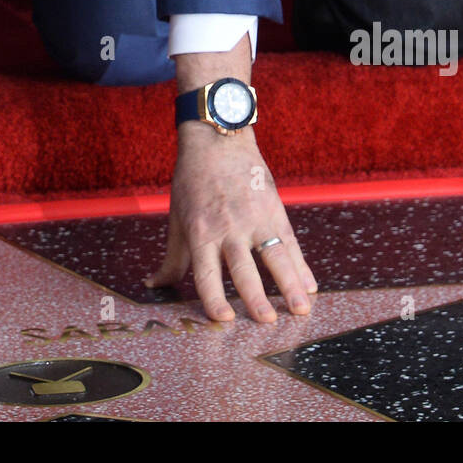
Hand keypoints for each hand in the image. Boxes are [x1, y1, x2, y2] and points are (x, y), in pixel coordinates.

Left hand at [147, 123, 316, 322]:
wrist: (217, 140)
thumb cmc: (192, 180)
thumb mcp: (177, 218)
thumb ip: (172, 259)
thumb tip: (153, 285)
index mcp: (201, 232)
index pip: (207, 273)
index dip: (214, 299)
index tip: (224, 319)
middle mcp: (228, 228)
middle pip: (244, 269)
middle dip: (256, 298)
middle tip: (267, 321)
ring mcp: (254, 218)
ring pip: (275, 256)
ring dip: (289, 285)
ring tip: (300, 309)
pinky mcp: (274, 210)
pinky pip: (290, 242)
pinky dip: (302, 266)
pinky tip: (310, 286)